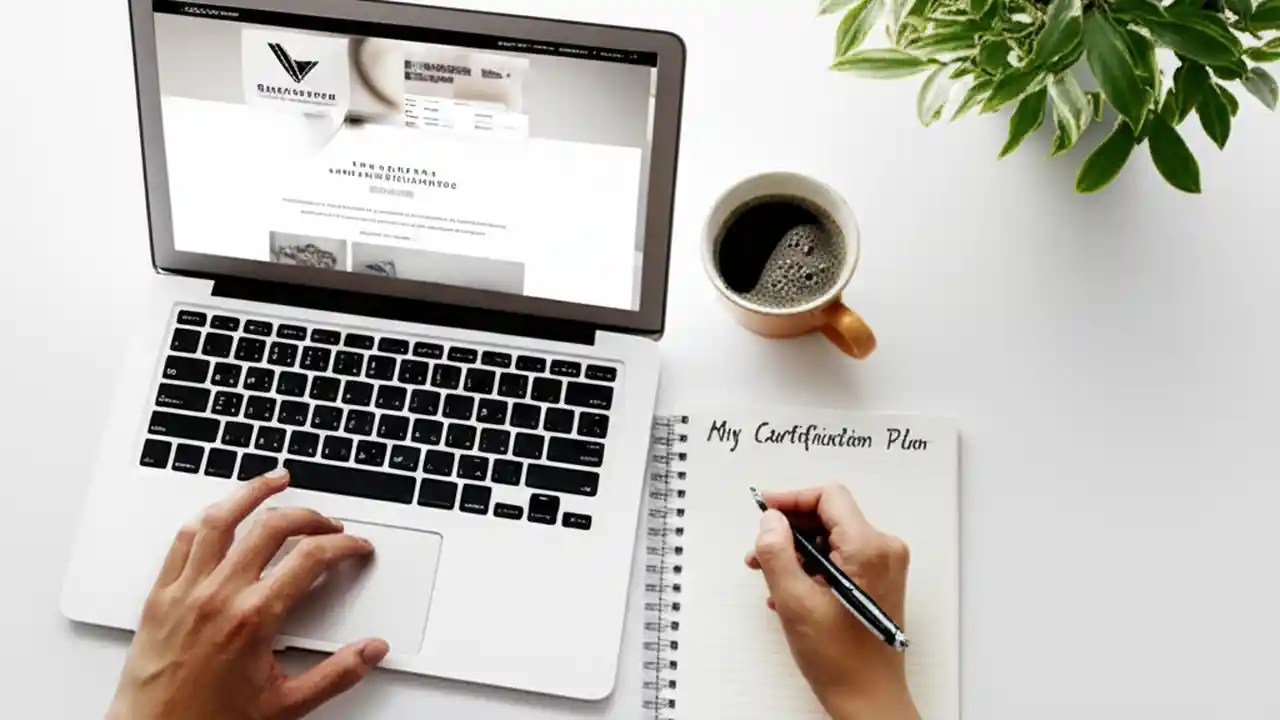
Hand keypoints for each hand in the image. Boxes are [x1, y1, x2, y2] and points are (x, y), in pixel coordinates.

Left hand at [107, 469, 389, 719]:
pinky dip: (207, 516)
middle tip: (328, 522)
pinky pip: (183, 539)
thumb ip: (336, 674)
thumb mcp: (286, 705)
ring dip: (252, 492)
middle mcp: (218, 595)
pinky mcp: (160, 595)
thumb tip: (372, 651)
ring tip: (276, 480)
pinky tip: (222, 510)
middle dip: (309, 516)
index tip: (355, 546)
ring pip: (221, 519)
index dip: (343, 544)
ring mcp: (185, 590)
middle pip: (272, 528)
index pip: (310, 558)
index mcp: (253, 618)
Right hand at [746, 485, 918, 719]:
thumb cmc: (841, 660)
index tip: (765, 510)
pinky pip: (840, 558)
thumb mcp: (795, 603)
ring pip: (831, 538)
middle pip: (829, 516)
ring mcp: (884, 566)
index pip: (829, 497)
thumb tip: (771, 520)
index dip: (792, 499)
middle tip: (760, 551)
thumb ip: (777, 554)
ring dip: (797, 552)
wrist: (869, 698)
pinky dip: (813, 567)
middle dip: (790, 530)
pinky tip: (790, 592)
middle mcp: (883, 550)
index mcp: (868, 549)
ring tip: (771, 577)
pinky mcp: (878, 581)